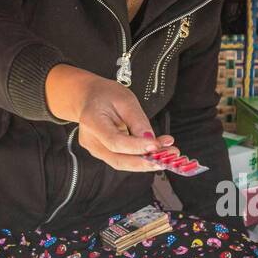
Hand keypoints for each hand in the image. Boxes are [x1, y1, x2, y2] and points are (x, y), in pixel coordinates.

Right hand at [45, 65, 169, 172]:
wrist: (89, 97)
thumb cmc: (105, 95)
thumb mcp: (125, 99)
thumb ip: (138, 121)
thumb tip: (151, 141)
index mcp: (92, 121)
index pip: (115, 141)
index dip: (137, 147)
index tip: (157, 145)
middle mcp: (90, 140)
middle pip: (118, 159)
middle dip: (145, 162)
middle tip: (168, 157)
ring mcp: (95, 149)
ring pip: (121, 163)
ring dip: (145, 162)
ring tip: (166, 154)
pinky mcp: (102, 153)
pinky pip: (122, 159)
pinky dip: (139, 158)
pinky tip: (154, 152)